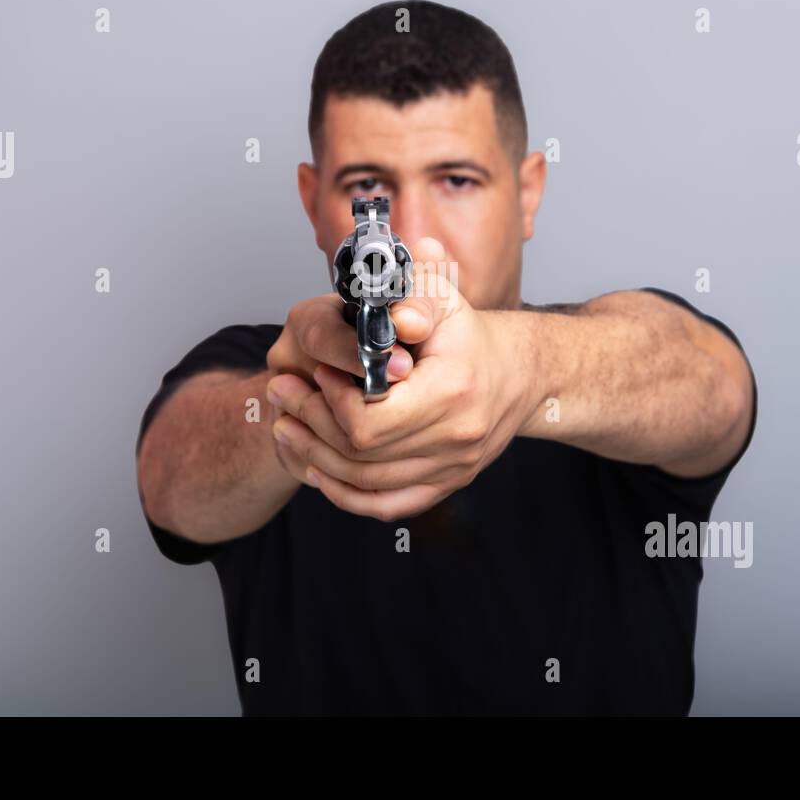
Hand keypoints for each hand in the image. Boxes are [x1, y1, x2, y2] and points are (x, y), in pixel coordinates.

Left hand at [266, 238, 534, 521]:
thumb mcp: (443, 298)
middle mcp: (455, 438)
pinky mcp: (447, 484)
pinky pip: (386, 505)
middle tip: (282, 394)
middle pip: (361, 454)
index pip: (371, 420)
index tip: (316, 372)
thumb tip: (396, 316)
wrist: (518, 374)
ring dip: (317, 457)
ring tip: (286, 426)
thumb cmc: (469, 334)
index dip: (332, 401)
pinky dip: (345, 493)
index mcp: (451, 392)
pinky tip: (317, 469)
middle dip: (312, 423)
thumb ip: (415, 295)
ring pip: (366, 482)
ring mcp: (452, 468)